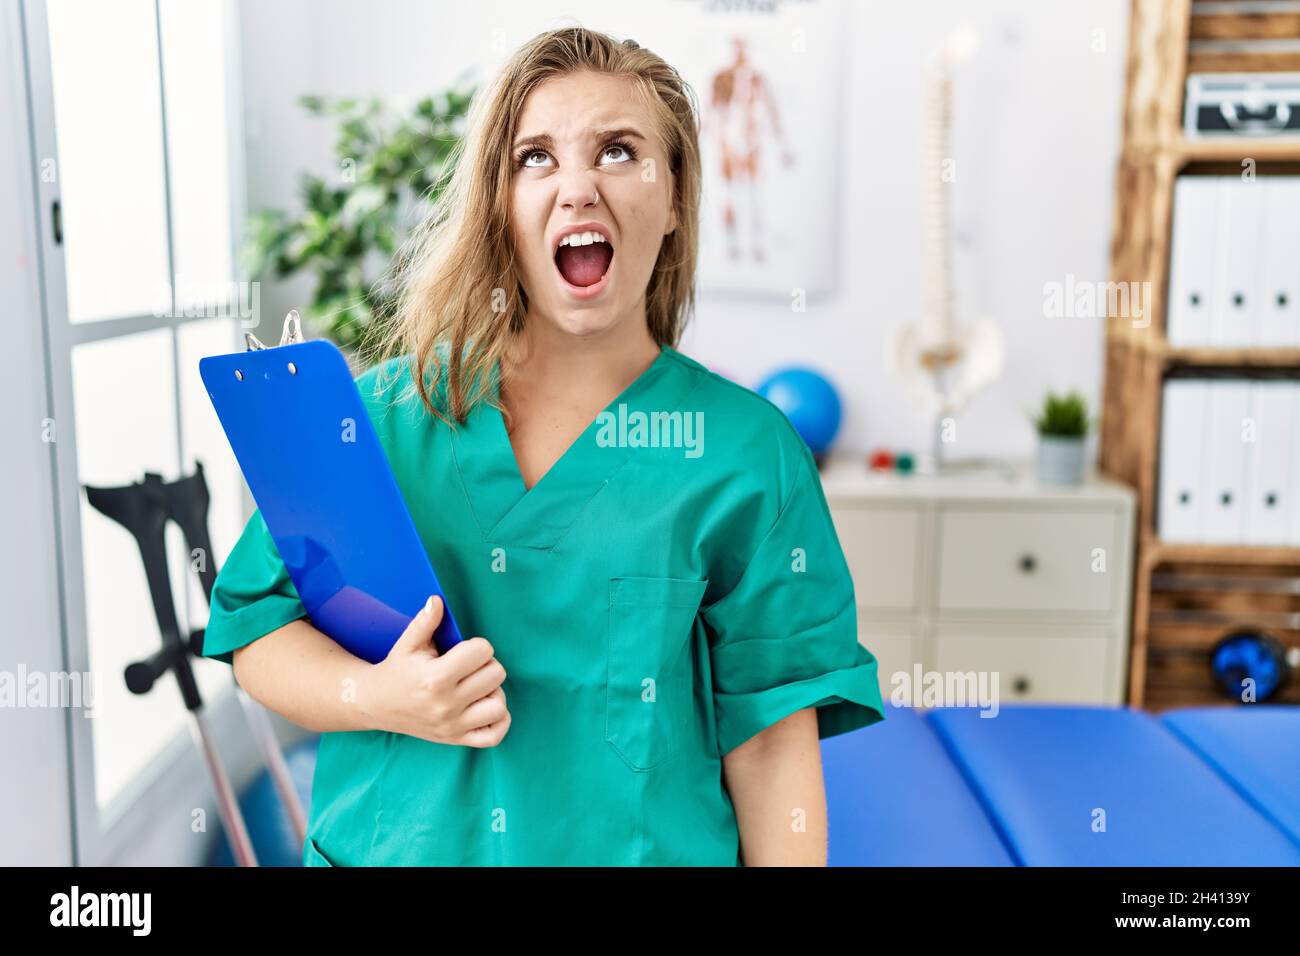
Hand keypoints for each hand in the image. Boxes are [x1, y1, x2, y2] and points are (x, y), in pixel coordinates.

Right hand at [356, 596, 510, 746]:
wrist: (375, 705)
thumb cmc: (396, 671)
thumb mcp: (407, 644)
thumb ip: (425, 621)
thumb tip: (437, 601)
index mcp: (435, 678)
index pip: (482, 651)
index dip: (476, 646)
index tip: (462, 650)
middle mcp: (446, 705)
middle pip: (496, 675)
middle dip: (486, 665)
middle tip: (468, 666)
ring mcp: (452, 726)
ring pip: (499, 705)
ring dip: (493, 691)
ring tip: (477, 686)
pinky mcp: (456, 739)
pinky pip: (494, 736)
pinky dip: (498, 720)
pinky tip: (485, 705)